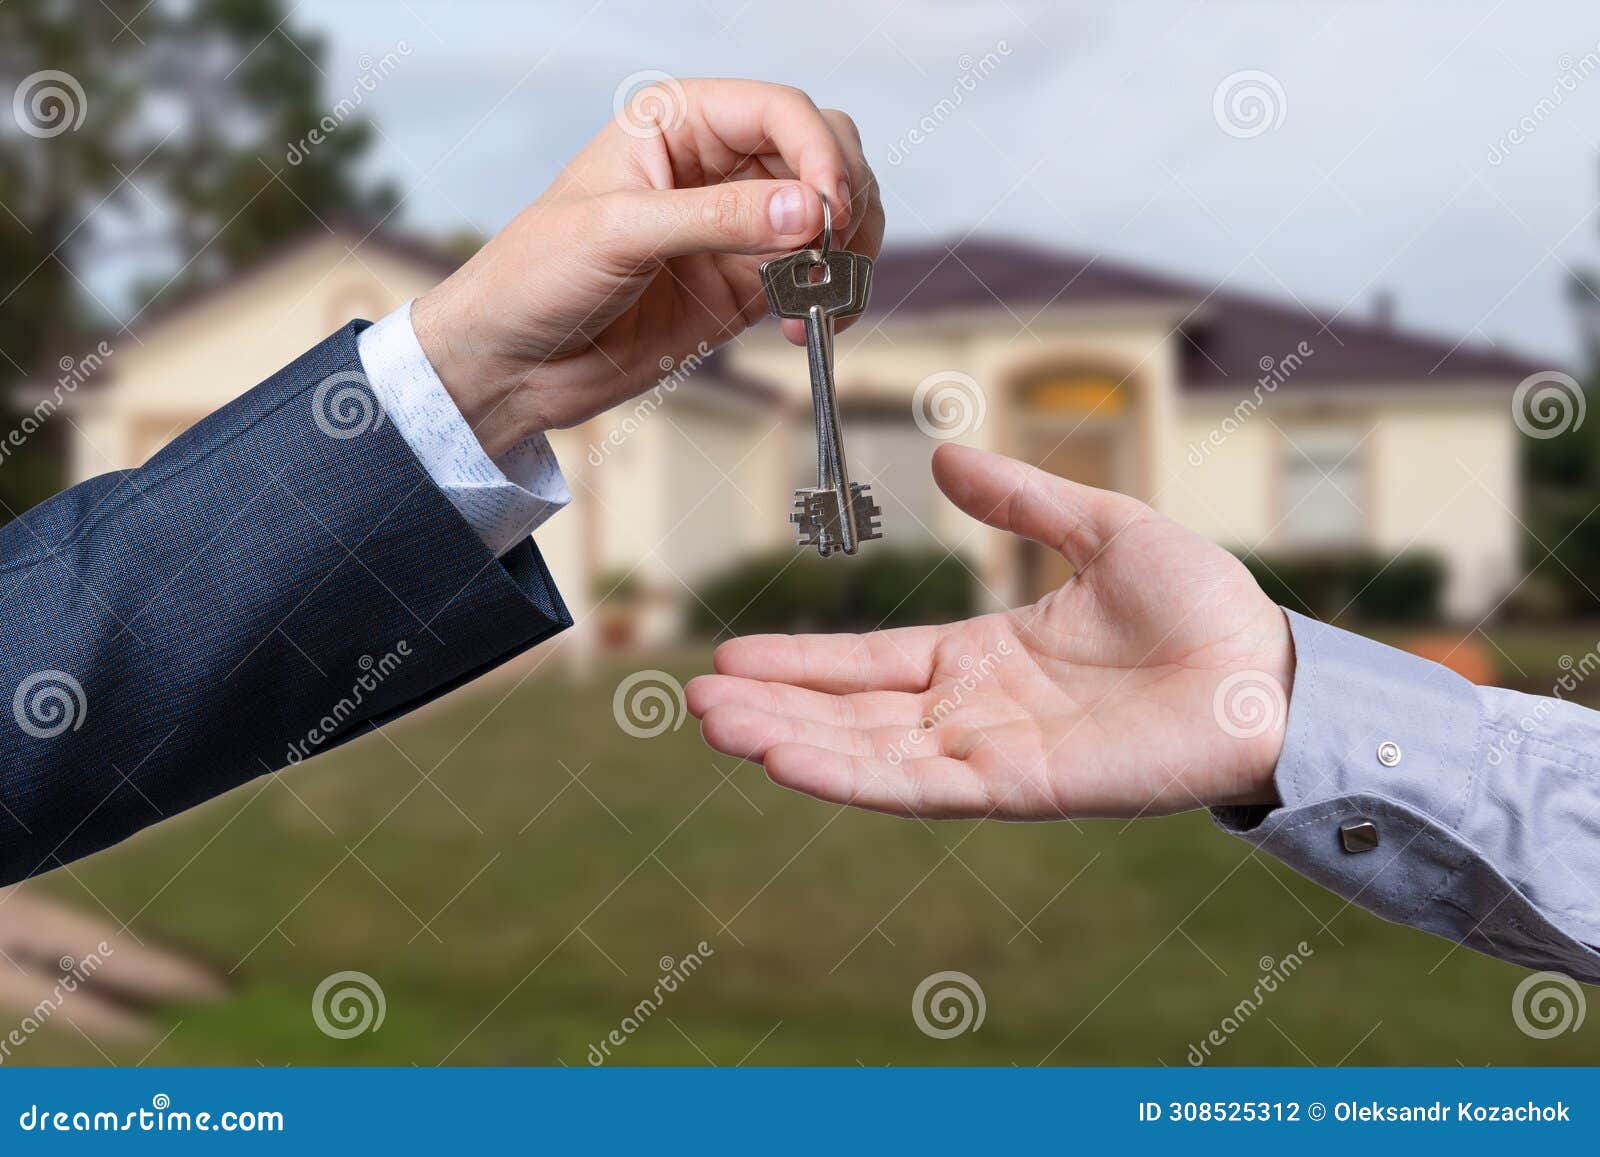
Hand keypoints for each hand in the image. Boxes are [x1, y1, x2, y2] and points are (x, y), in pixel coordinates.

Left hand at [411, 78, 882, 457]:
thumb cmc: (534, 277)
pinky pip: (812, 279)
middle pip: (822, 152)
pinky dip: (828, 299)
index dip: (819, 154)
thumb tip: (809, 212)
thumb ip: (717, 220)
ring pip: (830, 215)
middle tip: (834, 254)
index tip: (829, 211)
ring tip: (823, 296)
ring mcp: (734, 228)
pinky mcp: (743, 286)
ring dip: (847, 253)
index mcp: (676, 123)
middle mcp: (715, 167)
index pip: (780, 111)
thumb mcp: (618, 234)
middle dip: (844, 198)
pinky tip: (805, 325)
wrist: (510, 363)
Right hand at [686, 444, 1295, 819]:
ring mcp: (991, 753)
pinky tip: (784, 758)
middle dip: (774, 707)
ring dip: (790, 739)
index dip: (803, 660)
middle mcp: (975, 711)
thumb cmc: (1203, 606)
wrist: (1272, 672)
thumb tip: (947, 456)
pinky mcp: (1018, 787)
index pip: (871, 663)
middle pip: (852, 714)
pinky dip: (847, 775)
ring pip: (868, 752)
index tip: (734, 650)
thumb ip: (1021, 499)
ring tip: (716, 723)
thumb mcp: (1099, 527)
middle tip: (697, 699)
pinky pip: (916, 785)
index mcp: (986, 655)